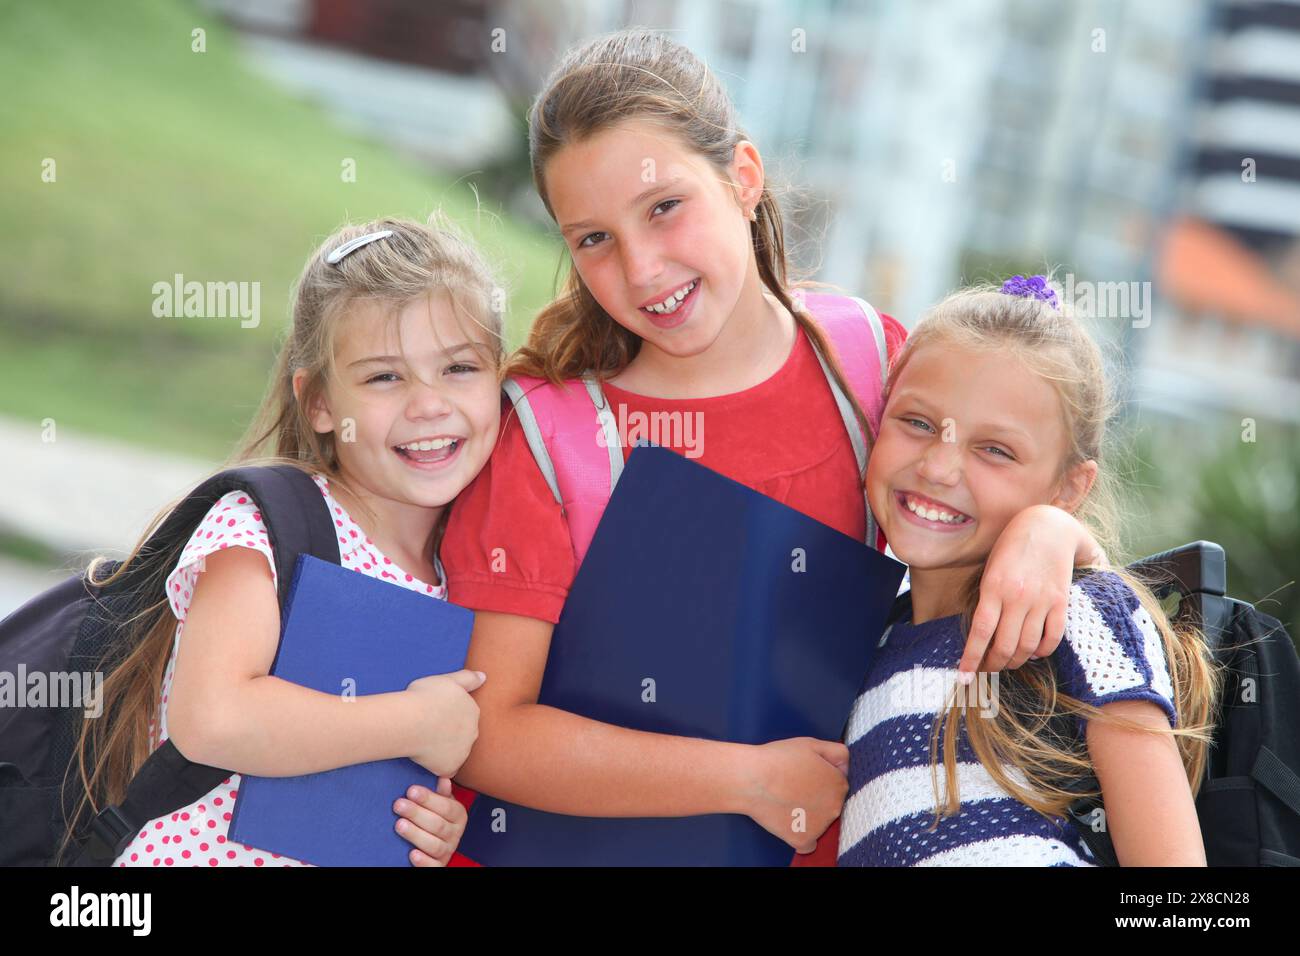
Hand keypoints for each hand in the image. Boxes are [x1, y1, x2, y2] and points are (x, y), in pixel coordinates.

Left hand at [393, 776, 467, 866]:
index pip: (446, 806)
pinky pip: (433, 865)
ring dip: (416, 835)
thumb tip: (443, 778)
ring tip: (399, 825)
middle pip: (438, 825)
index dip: (428, 799)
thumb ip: (440, 793)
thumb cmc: (434, 818)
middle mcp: (455, 834)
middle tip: (398, 805)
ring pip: (435, 845)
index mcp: (458, 815)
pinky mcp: (438, 865)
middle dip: (417, 814)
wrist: (433, 845)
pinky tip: (412, 853)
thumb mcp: (440, 804)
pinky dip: (423, 861)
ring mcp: (447, 851)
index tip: (411, 790)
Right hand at [404, 669, 485, 776]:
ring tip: (424, 741)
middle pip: (463, 735)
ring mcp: (463, 752)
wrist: (411, 721)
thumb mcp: (448, 679)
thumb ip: (467, 678)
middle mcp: (473, 732)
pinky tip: (425, 756)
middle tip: (428, 728)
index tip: (434, 714)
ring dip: (444, 750)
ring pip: (456, 752)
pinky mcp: (450, 767)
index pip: (465, 715)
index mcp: (473, 710)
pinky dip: (437, 765)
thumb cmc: (425, 697)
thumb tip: (484, 676)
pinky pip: (445, 769)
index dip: (449, 715)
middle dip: (450, 733)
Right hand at [742, 738, 848, 852]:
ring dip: (808, 815)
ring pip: (819, 823)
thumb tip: (846, 767)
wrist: (752, 779)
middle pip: (829, 804)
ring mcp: (820, 827)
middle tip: (793, 786)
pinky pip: (807, 843)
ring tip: (786, 800)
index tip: (803, 773)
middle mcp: (835, 808)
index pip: (836, 783)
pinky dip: (800, 836)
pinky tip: (788, 822)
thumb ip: (838, 753)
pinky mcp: (802, 840)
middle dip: (816, 796)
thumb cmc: (779, 758)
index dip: (819, 776)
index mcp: (839, 784)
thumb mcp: (813, 744)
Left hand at [958, 504, 1078, 678]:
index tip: (963, 676)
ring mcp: (1041, 601)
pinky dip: (1042, 651)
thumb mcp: (991, 569)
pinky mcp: (1061, 602)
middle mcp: (1017, 597)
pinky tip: (1033, 652)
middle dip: (994, 664)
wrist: (1048, 527)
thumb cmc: (1012, 547)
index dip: (971, 658)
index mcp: (994, 587)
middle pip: (1004, 646)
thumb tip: (984, 635)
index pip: (980, 632)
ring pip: (1027, 646)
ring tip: (1008, 663)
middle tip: (988, 669)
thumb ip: (988, 600)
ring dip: (1016, 661)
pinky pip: (1052, 637)